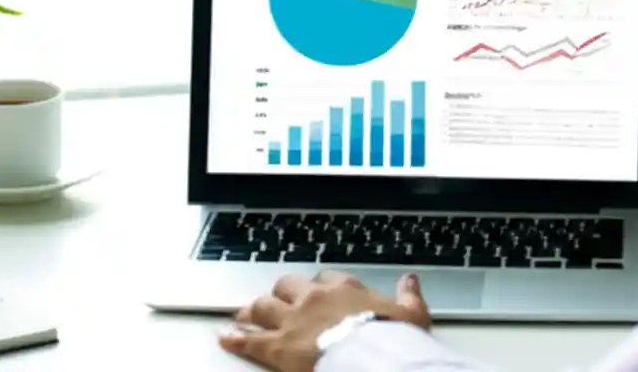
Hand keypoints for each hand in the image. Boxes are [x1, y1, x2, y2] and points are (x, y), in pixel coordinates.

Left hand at [218, 270, 430, 371]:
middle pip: (288, 286)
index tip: (316, 289)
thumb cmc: (394, 340)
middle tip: (275, 299)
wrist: (373, 360)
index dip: (318, 284)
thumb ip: (409, 296)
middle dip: (280, 293)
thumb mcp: (412, 315)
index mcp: (344, 290)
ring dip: (252, 310)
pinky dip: (236, 338)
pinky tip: (225, 337)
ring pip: (264, 307)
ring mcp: (293, 321)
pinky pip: (251, 340)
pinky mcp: (278, 347)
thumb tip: (411, 281)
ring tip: (243, 313)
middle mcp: (313, 300)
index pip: (326, 278)